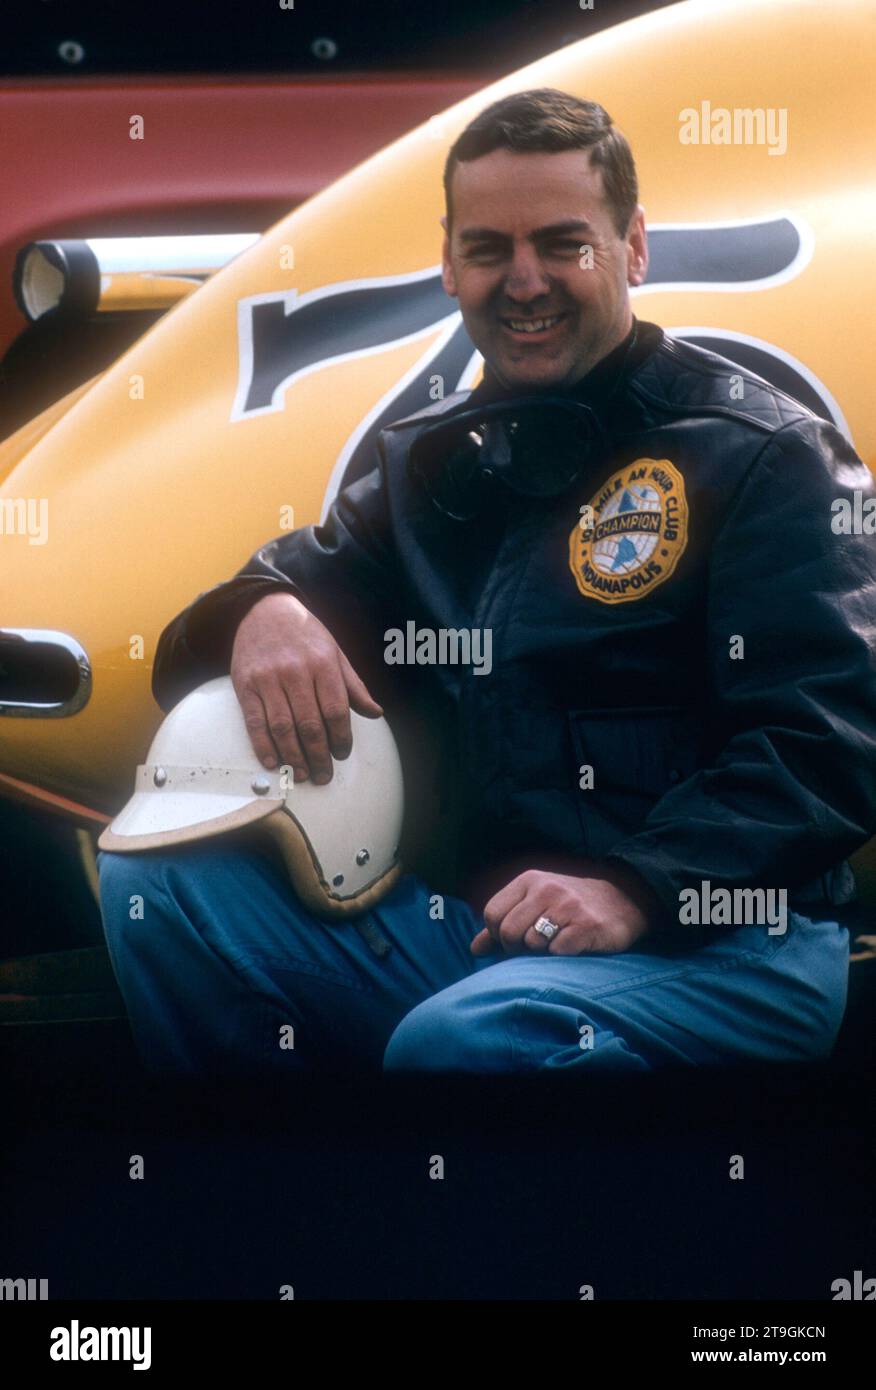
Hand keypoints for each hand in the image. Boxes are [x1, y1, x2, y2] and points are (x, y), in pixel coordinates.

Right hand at [230, 591, 382, 782]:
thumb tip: (376, 713)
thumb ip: (354, 686)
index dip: (341, 738)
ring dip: (293, 757)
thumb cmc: (304, 634)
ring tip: (301, 774)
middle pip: (309, 725)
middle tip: (323, 775)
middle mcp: (295, 672)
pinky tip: (274, 761)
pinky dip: (263, 746)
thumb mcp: (335, 653)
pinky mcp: (245, 685)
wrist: (264, 610)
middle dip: (318, 756)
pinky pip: (254, 722)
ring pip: (282, 728)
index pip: (336, 710)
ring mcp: (268, 679)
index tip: (342, 754)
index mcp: (322, 664)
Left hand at [470, 865, 657, 957]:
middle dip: (516, 949)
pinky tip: (572, 949)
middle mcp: (546, 889)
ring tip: (554, 946)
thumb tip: (475, 950)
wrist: (624, 900)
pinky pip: (557, 952)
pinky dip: (560, 957)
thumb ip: (502, 924)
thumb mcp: (535, 904)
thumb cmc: (570, 907)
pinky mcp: (587, 927)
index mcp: (529, 881)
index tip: (514, 941)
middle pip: (508, 932)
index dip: (497, 935)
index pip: (491, 914)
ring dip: (539, 954)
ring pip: (531, 943)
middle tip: (534, 949)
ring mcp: (567, 907)